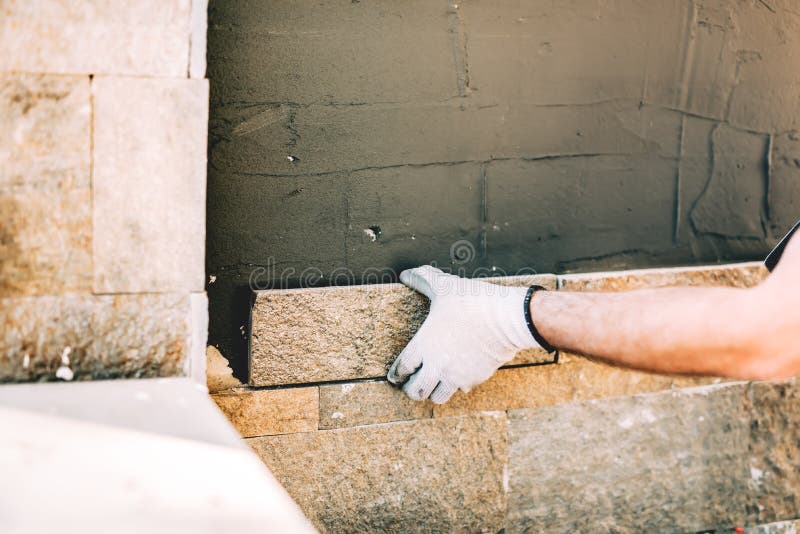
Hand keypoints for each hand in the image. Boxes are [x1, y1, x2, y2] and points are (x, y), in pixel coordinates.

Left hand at [387, 265, 539, 403]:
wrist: (508, 318)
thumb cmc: (473, 300)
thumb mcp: (444, 286)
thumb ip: (422, 279)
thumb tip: (405, 274)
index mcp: (424, 346)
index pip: (402, 369)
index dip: (396, 374)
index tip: (395, 376)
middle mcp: (437, 366)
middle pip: (416, 391)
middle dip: (411, 389)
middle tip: (411, 384)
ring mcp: (456, 376)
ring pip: (438, 396)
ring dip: (433, 391)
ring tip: (433, 383)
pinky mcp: (475, 379)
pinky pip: (461, 389)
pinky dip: (457, 385)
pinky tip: (458, 375)